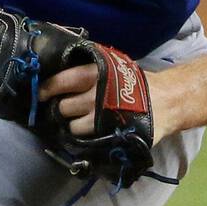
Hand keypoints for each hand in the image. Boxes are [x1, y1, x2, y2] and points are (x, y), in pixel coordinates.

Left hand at [38, 60, 177, 144]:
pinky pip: (85, 140)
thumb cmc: (134, 82)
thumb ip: (87, 68)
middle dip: (63, 108)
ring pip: (72, 126)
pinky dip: (85, 137)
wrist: (165, 101)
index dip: (47, 89)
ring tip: (85, 121)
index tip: (41, 94)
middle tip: (70, 108)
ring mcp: (101, 117)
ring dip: (74, 126)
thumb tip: (56, 76)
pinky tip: (92, 132)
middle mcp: (94, 94)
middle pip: (63, 107)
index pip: (60, 82)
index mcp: (94, 73)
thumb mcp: (112, 66)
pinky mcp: (108, 135)